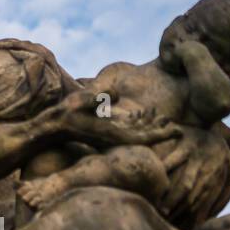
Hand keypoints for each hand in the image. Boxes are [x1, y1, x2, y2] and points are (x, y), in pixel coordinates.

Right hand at [50, 90, 180, 148]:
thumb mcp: (80, 102)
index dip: (162, 135)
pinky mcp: (106, 130)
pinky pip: (127, 128)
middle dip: (160, 131)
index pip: (143, 137)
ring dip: (150, 126)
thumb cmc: (65, 115)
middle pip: (144, 136)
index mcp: (113, 133)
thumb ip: (98, 97)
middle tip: (178, 126)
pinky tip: (143, 114)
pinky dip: (138, 122)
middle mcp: (115, 136)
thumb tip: (117, 92)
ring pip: (136, 132)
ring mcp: (111, 134)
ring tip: (164, 117)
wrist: (52, 127)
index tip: (178, 131)